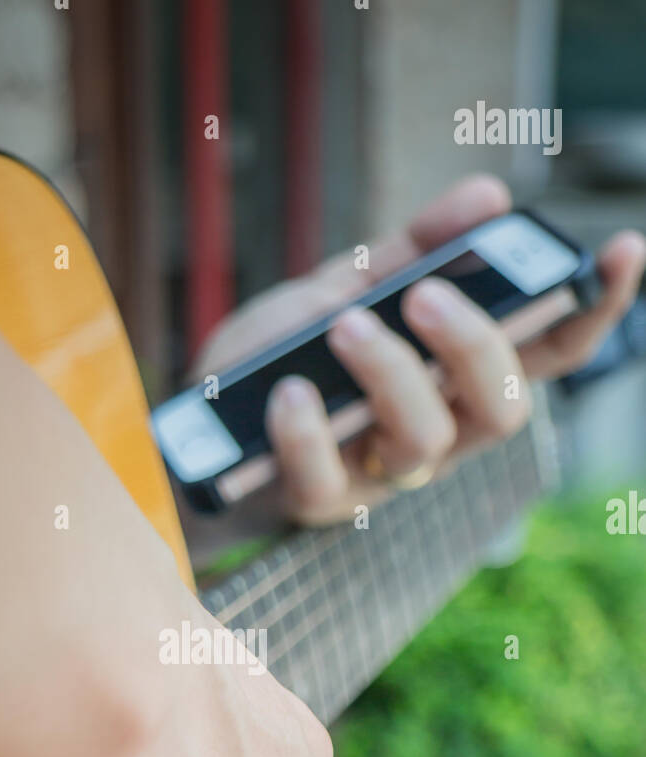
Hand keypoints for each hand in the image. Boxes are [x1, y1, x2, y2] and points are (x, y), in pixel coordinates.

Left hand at [195, 175, 645, 524]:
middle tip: (425, 296)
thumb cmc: (296, 354)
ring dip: (391, 376)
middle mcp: (439, 434)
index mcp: (460, 380)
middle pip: (501, 408)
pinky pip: (327, 480)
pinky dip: (308, 433)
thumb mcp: (352, 287)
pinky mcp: (318, 501)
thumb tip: (489, 198)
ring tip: (343, 327)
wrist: (209, 418)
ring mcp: (379, 473)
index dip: (594, 308)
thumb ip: (416, 248)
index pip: (549, 354)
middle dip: (473, 346)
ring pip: (424, 443)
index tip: (620, 249)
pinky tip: (289, 393)